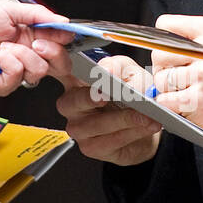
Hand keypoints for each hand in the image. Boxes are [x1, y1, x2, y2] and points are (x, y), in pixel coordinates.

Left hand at [0, 0, 74, 93]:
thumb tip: (63, 21)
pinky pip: (19, 75)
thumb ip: (38, 14)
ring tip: (1, 46)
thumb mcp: (7, 9)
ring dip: (20, 53)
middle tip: (37, 41)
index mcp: (27, 35)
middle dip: (51, 50)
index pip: (58, 41)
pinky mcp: (5, 84)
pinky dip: (5, 62)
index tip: (65, 33)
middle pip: (58, 62)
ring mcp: (15, 70)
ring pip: (40, 69)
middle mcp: (24, 53)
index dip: (63, 38)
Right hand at [43, 44, 162, 166]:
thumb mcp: (130, 72)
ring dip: (124, 119)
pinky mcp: (90, 147)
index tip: (57, 55)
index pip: (58, 68)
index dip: (54, 61)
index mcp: (75, 80)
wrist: (148, 123)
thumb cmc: (133, 94)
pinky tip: (146, 126)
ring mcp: (78, 127)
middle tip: (105, 94)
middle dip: (90, 98)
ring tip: (146, 115)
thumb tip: (107, 71)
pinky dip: (131, 133)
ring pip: (95, 124)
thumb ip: (118, 68)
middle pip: (73, 100)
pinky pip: (109, 141)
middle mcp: (71, 104)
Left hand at [149, 14, 202, 147]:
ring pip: (160, 79)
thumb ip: (192, 38)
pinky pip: (165, 100)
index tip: (169, 50)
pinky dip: (171, 105)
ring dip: (168, 90)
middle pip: (159, 53)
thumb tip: (156, 39)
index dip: (164, 40)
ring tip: (188, 91)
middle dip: (164, 68)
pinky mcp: (196, 99)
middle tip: (179, 76)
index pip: (165, 25)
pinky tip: (187, 104)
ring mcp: (202, 75)